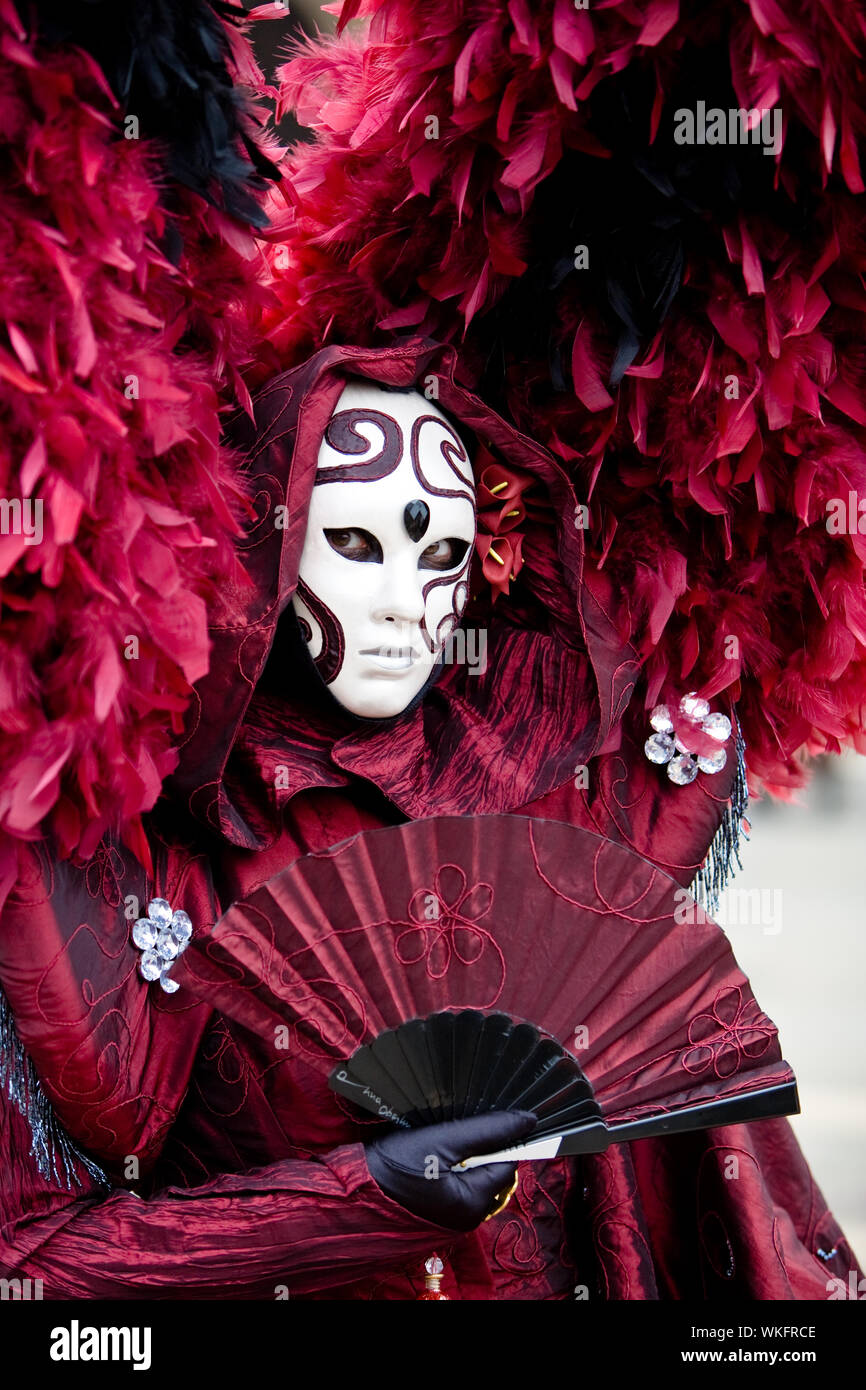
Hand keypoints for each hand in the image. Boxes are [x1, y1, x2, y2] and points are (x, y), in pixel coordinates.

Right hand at [365, 1110, 536, 1231]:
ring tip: (442, 1134)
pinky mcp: (436, 1210)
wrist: (349, 1194)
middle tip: (458, 1123)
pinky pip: (456, 1182)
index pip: (507, 1162)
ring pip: (473, 1174)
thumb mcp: (440, 1140)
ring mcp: (451, 1216)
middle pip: (491, 1169)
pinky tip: (433, 1150)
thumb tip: (527, 1120)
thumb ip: (485, 1130)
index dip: (501, 1136)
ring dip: (464, 1152)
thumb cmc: (392, 1167)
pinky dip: (450, 1164)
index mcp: (473, 1203)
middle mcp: (467, 1217)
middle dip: (481, 1145)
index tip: (486, 1113)